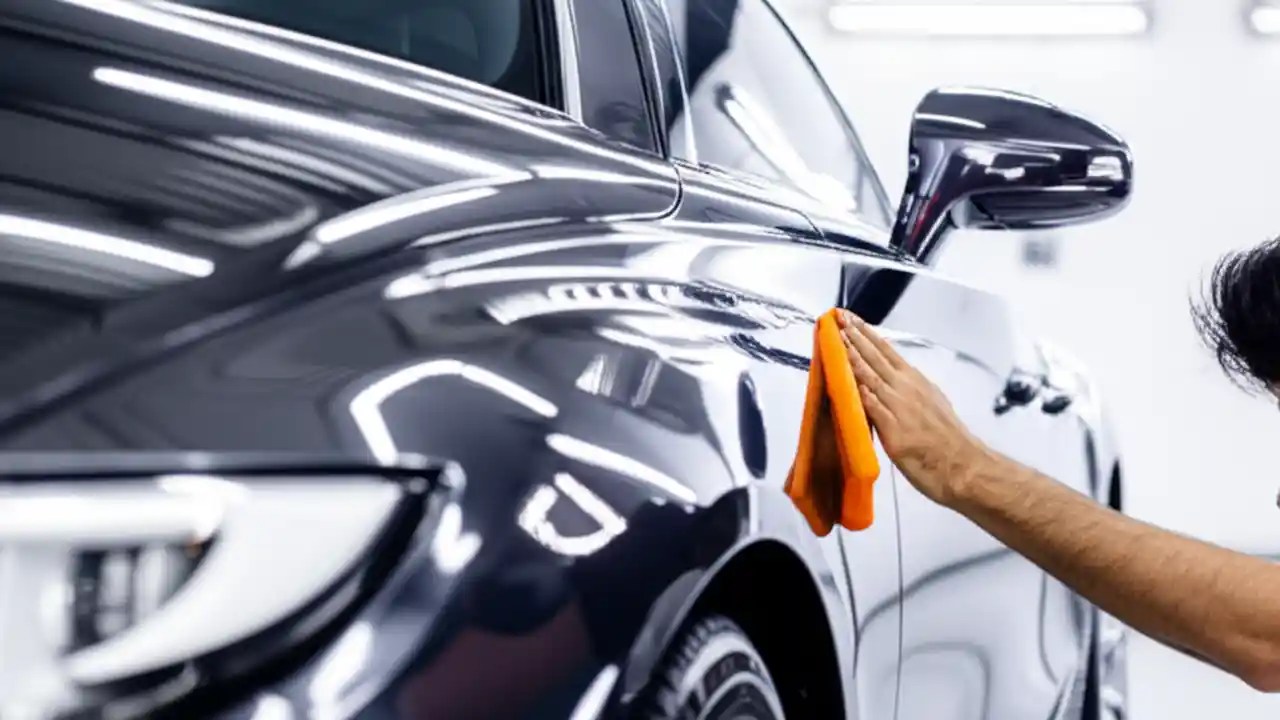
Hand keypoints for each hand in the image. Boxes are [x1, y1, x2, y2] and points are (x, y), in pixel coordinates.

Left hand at [835, 310, 996, 506]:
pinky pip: (873, 407)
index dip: (867, 333)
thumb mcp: (932, 403)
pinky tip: (848, 380)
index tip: (851, 319)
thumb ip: (910, 391)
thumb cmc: (948, 440)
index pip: (887, 351)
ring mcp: (900, 408)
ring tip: (838, 340)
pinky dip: (861, 392)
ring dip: (853, 357)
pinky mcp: (895, 430)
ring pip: (872, 376)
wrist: (963, 466)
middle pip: (877, 357)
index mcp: (916, 382)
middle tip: (839, 318)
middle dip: (855, 336)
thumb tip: (893, 382)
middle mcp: (907, 389)